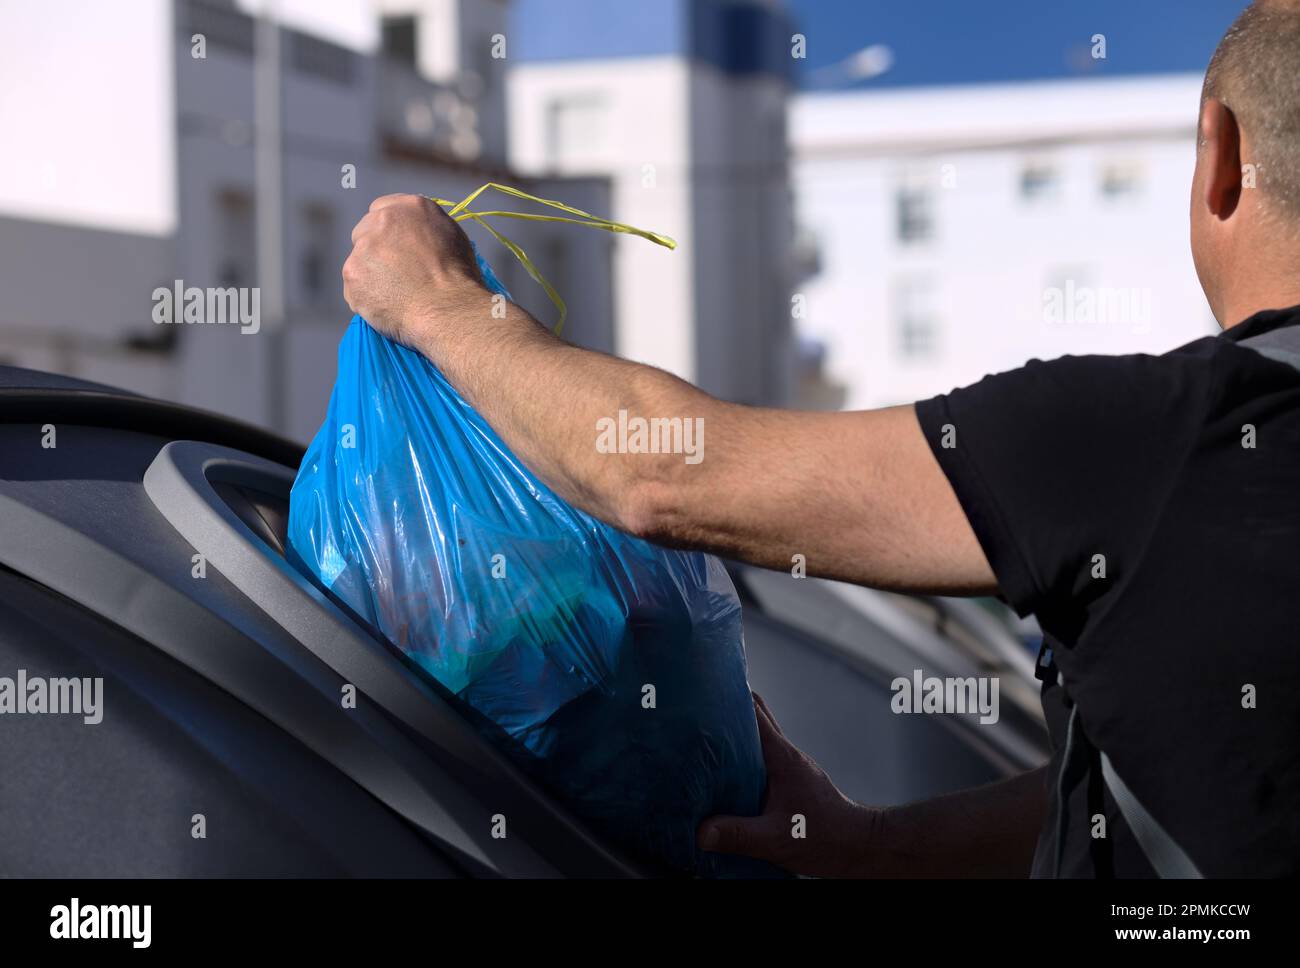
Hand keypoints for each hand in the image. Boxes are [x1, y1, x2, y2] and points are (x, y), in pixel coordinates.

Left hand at [342, 194, 487, 345]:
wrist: (447, 309)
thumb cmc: (458, 278)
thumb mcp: (451, 236)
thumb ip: (425, 227)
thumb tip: (414, 233)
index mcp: (409, 207)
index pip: (382, 209)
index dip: (389, 231)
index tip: (396, 248)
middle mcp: (382, 220)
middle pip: (365, 231)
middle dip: (375, 250)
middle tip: (395, 273)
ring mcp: (363, 247)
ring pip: (359, 260)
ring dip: (371, 274)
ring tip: (396, 294)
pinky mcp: (352, 274)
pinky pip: (355, 286)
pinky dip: (367, 297)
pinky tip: (388, 306)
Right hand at [698, 692, 884, 876]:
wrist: (858, 847)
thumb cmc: (826, 838)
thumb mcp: (776, 839)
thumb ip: (738, 835)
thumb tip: (700, 833)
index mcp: (782, 757)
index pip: (754, 711)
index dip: (729, 697)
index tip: (704, 691)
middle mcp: (786, 755)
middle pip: (754, 718)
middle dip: (727, 711)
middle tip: (696, 712)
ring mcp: (789, 768)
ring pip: (757, 740)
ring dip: (734, 739)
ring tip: (703, 744)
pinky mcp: (789, 782)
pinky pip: (761, 761)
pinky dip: (742, 760)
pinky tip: (724, 777)